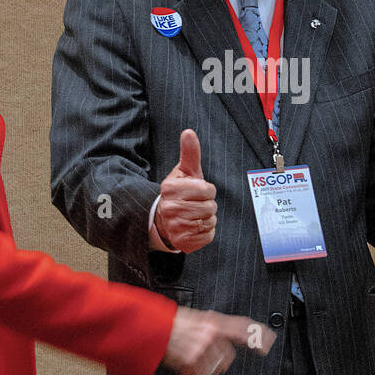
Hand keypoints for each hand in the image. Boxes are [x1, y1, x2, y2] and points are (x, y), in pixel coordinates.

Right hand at [155, 129, 216, 253]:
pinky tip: (194, 227)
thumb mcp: (184, 172)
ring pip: (210, 220)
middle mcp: (171, 208)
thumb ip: (189, 153)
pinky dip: (206, 231)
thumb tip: (189, 132)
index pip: (207, 189)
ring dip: (207, 217)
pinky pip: (209, 235)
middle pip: (210, 206)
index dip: (207, 190)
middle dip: (207, 204)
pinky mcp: (183, 242)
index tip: (197, 191)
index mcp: (170, 188)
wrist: (163, 220)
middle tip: (194, 204)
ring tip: (194, 215)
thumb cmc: (179, 192)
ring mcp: (176, 227)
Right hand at [162, 307, 274, 374]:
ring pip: (214, 368)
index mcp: (213, 320)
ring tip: (192, 373)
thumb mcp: (194, 318)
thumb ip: (211, 326)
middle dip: (220, 365)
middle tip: (212, 369)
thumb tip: (225, 336)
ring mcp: (202, 345)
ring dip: (204, 374)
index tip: (267, 344)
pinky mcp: (192, 358)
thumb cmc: (169, 324)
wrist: (151, 327)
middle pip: (228, 355)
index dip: (258, 335)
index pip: (243, 326)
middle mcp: (211, 332)